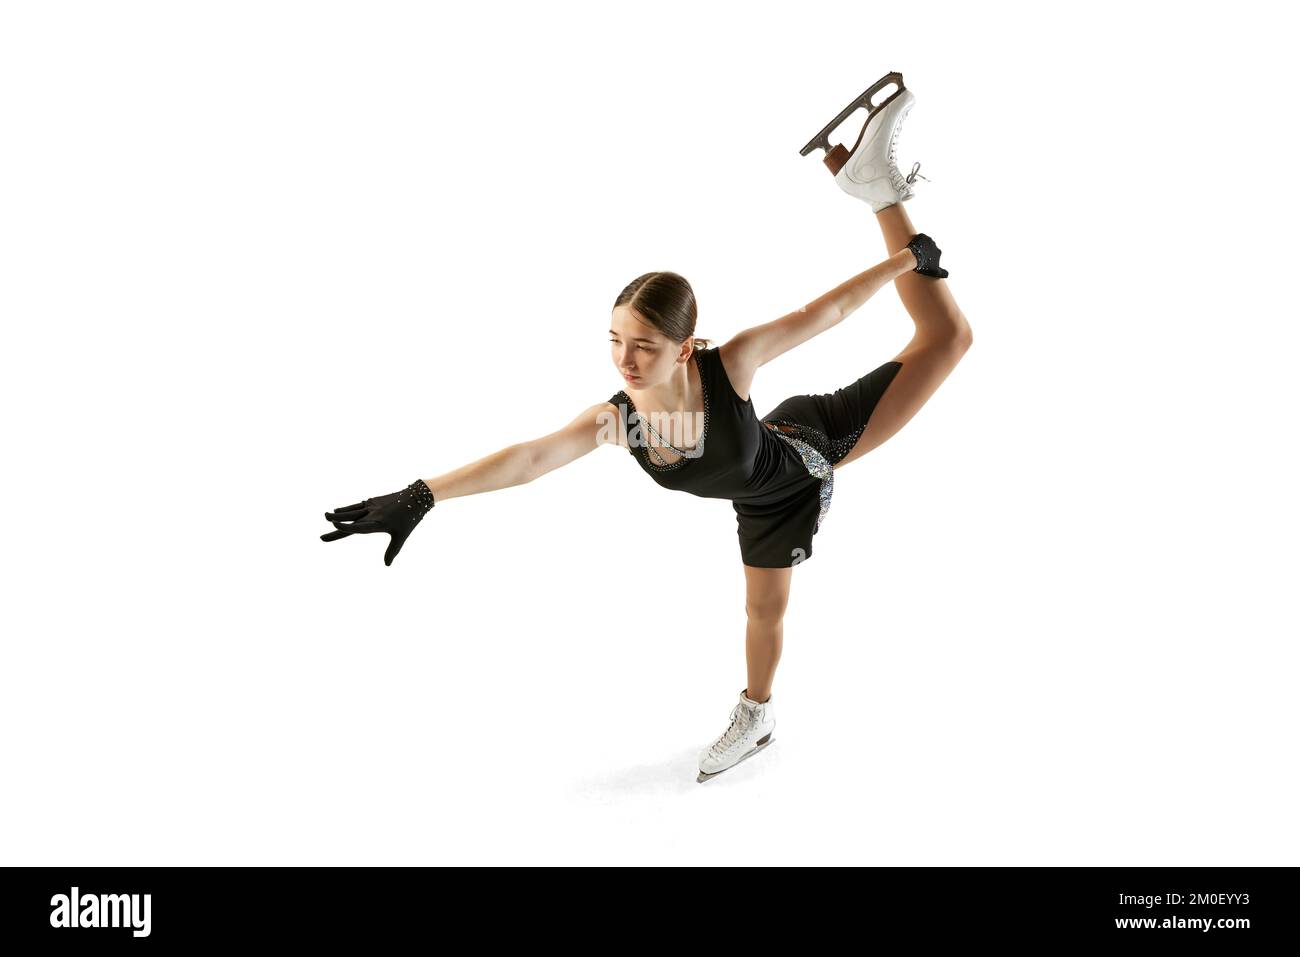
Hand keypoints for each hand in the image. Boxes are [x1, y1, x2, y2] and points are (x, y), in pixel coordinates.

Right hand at [320, 479, 435, 565]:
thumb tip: (387, 565)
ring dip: (337, 514)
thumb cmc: (410, 518)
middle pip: (350, 521)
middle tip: (321, 537)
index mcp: (379, 523)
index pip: (359, 527)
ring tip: (325, 516)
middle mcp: (372, 514)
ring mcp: (371, 506)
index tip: (334, 525)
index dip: (346, 527)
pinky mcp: (372, 501)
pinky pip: (356, 506)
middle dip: (335, 529)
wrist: (416, 497)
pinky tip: (337, 510)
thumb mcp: (402, 536)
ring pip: (351, 511)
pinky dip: (346, 508)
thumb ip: (392, 550)